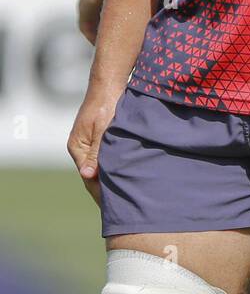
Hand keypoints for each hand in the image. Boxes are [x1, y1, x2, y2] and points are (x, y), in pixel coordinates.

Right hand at [67, 85, 122, 204]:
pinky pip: (107, 160)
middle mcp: (81, 148)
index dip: (101, 193)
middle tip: (122, 209)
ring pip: (101, 169)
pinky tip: (128, 177)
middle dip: (106, 192)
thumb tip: (87, 176)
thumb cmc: (107, 104)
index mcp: (77, 147)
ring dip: (112, 181)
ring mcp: (91, 144)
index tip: (114, 208)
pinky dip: (115, 169)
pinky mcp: (101, 139)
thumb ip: (96, 152)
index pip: (88, 178)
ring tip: (126, 198)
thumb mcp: (102, 129)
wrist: (110, 84)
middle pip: (94, 177)